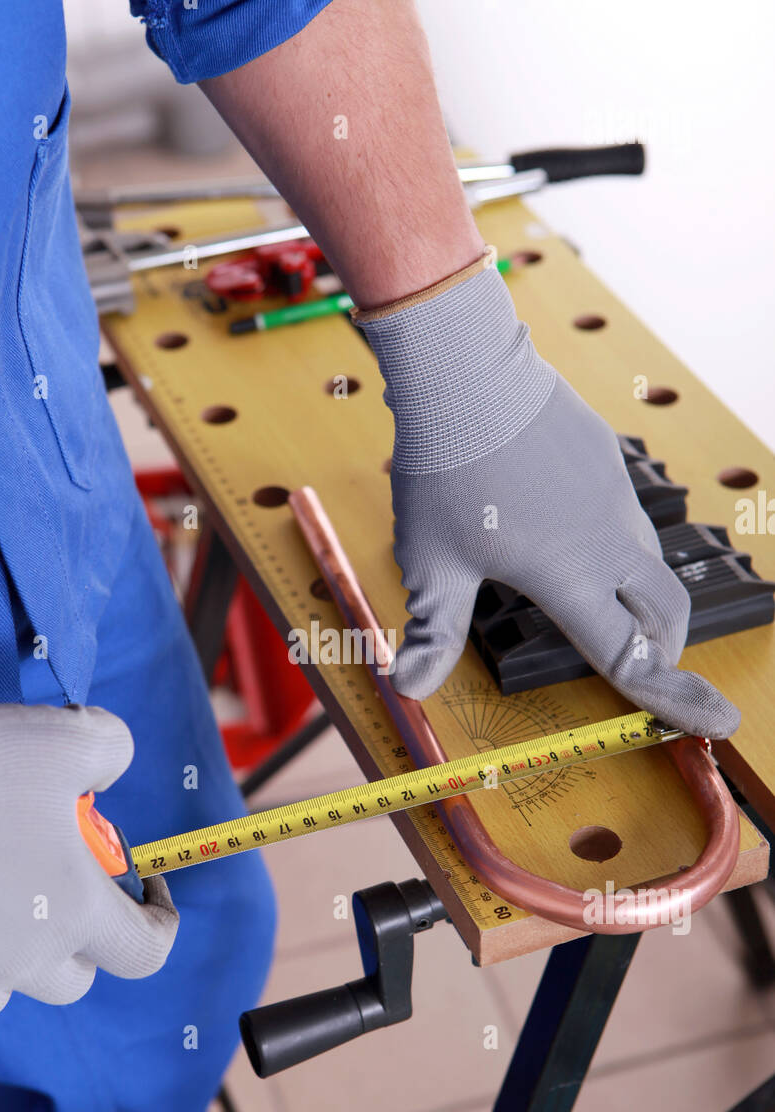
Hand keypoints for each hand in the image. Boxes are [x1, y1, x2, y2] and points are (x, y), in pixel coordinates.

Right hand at [0, 703, 177, 1017]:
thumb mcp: (59, 739)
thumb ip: (109, 748)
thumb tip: (114, 760)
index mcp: (73, 916)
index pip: (145, 952)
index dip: (160, 920)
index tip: (147, 884)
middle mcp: (20, 961)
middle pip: (74, 978)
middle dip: (85, 934)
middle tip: (63, 876)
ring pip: (6, 984)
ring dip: (18, 946)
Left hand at [358, 259, 739, 739]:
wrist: (466, 371)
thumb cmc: (445, 469)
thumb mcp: (431, 561)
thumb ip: (431, 630)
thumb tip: (409, 686)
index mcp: (571, 578)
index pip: (633, 657)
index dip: (676, 699)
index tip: (719, 721)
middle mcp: (608, 540)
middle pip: (667, 613)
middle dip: (665, 653)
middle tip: (643, 671)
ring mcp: (613, 496)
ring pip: (651, 563)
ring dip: (641, 601)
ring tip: (601, 611)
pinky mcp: (606, 462)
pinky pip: (628, 519)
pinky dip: (619, 552)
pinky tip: (572, 541)